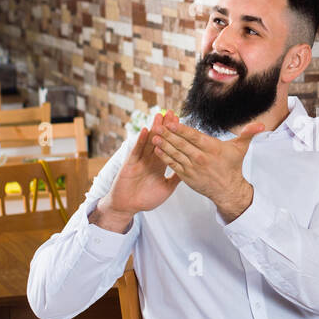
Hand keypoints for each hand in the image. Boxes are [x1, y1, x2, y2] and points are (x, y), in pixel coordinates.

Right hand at [91, 112, 181, 231]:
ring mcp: (140, 160)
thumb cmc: (145, 199)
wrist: (127, 207)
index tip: (182, 123)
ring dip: (154, 128)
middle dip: (165, 126)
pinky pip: (137, 151)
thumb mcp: (166, 188)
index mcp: (159, 164)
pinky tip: (146, 130)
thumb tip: (191, 169)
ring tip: (160, 115)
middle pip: (160, 140)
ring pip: (149, 142)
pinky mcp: (130, 164)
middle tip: (172, 112)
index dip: (175, 135)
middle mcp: (150, 159)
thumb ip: (176, 178)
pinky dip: (141, 141)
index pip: (169, 147)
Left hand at [153, 112, 263, 222]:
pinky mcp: (187, 176)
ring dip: (163, 144)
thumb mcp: (240, 148)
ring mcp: (193, 168)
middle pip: (181, 144)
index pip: (194, 136)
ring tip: (153, 135)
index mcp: (212, 148)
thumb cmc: (232, 166)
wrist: (228, 189)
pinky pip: (174, 165)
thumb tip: (262, 125)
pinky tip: (157, 149)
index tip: (171, 122)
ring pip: (175, 154)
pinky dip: (165, 157)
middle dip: (168, 134)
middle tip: (156, 125)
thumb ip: (248, 134)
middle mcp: (201, 158)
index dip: (181, 129)